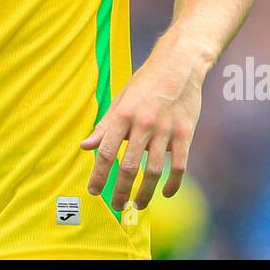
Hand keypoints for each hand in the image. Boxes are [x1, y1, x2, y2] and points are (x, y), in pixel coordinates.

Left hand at [80, 30, 208, 210]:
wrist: (179, 64)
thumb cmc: (145, 83)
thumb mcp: (120, 100)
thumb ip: (104, 126)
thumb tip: (84, 146)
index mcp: (123, 114)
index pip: (105, 151)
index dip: (98, 175)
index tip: (94, 191)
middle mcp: (143, 123)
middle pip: (128, 166)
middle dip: (120, 190)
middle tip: (116, 205)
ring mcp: (166, 129)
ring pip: (154, 171)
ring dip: (145, 193)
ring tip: (137, 205)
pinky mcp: (186, 133)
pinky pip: (179, 165)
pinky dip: (173, 183)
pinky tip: (166, 193)